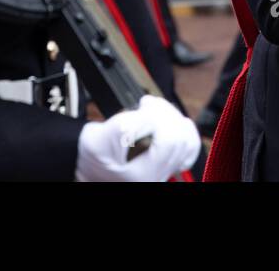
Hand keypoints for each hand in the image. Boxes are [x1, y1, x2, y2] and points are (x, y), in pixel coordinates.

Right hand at [75, 95, 200, 181]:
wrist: (89, 162)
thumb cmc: (93, 155)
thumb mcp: (100, 138)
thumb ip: (125, 125)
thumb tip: (149, 112)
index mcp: (144, 173)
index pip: (169, 141)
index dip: (159, 118)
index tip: (142, 107)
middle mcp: (159, 174)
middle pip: (181, 138)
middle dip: (165, 113)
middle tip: (146, 104)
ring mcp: (166, 168)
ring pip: (188, 140)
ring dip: (173, 117)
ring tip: (155, 109)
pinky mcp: (168, 160)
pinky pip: (188, 145)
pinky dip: (182, 128)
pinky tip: (169, 120)